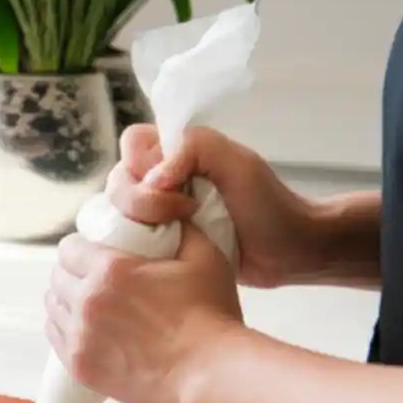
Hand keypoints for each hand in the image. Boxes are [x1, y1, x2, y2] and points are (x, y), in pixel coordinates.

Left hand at [45, 224, 243, 402]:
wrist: (210, 374)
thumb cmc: (211, 316)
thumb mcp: (204, 257)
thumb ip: (183, 229)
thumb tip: (174, 212)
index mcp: (109, 271)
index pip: (68, 248)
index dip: (79, 247)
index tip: (91, 252)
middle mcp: (86, 302)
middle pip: (57, 277)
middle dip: (72, 273)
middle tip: (91, 278)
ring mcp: (80, 337)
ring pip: (53, 308)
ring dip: (66, 301)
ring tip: (87, 304)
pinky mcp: (80, 367)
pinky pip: (56, 339)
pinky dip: (65, 330)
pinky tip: (83, 329)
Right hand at [109, 124, 322, 287]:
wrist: (288, 251)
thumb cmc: (268, 204)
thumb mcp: (237, 162)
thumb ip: (194, 148)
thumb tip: (150, 180)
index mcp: (174, 153)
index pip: (131, 144)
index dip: (140, 164)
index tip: (172, 186)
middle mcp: (158, 181)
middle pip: (117, 182)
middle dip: (140, 202)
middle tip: (183, 214)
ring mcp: (154, 216)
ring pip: (115, 214)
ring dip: (136, 227)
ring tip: (172, 238)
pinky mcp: (155, 247)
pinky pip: (123, 243)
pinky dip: (129, 249)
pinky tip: (155, 257)